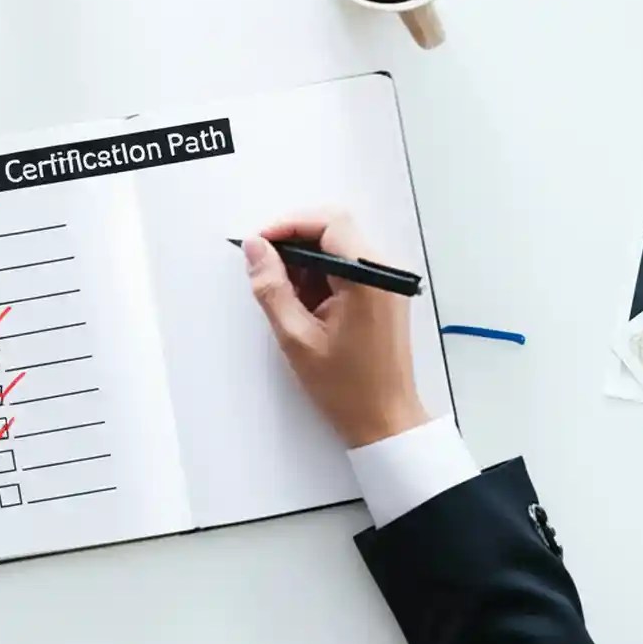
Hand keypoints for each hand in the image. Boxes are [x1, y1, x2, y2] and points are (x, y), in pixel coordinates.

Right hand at [242, 212, 427, 447]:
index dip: (288, 225)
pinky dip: (320, 278)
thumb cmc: (347, 388)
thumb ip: (272, 288)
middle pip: (333, 230)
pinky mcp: (383, 293)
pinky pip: (346, 268)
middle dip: (294, 244)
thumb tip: (255, 248)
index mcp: (369, 278)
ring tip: (285, 299)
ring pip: (337, 248)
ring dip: (305, 264)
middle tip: (264, 271)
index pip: (329, 223)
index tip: (259, 244)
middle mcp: (385, 272)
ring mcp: (387, 282)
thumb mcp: (297, 338)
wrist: (385, 421)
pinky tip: (304, 306)